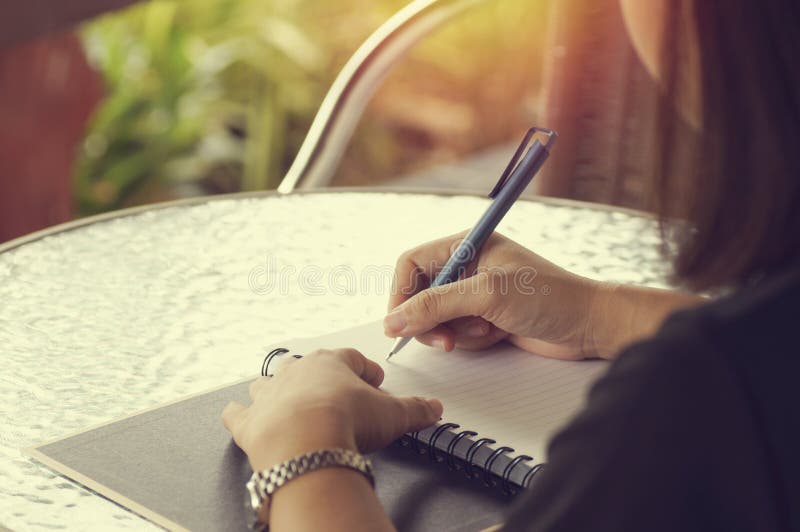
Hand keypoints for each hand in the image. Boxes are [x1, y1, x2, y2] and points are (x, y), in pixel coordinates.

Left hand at [222, 348, 442, 470]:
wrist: (307, 443)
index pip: (352, 359)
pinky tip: (240, 414)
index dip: (365, 370)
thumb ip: (416, 409)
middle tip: (337, 397)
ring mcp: (269, 395)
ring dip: (277, 391)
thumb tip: (435, 408)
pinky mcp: (249, 422)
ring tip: (291, 403)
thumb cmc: (346, 420)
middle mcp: (296, 372)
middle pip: (309, 368)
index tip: (374, 380)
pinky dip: (238, 414)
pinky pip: (236, 412)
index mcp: (331, 362)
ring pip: (268, 383)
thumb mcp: (393, 414)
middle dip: (322, 380)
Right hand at [384, 231, 606, 359]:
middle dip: (431, 320)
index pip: (412, 263)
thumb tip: (394, 320)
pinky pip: (457, 333)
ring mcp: (475, 293)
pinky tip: (497, 335)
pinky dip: (471, 340)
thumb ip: (436, 305)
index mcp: (467, 244)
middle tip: (447, 340)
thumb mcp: (487, 295)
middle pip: (420, 294)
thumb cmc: (549, 297)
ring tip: (487, 331)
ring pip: (437, 319)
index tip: (400, 324)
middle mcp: (467, 266)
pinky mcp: (485, 316)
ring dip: (457, 333)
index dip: (401, 294)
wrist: (589, 325)